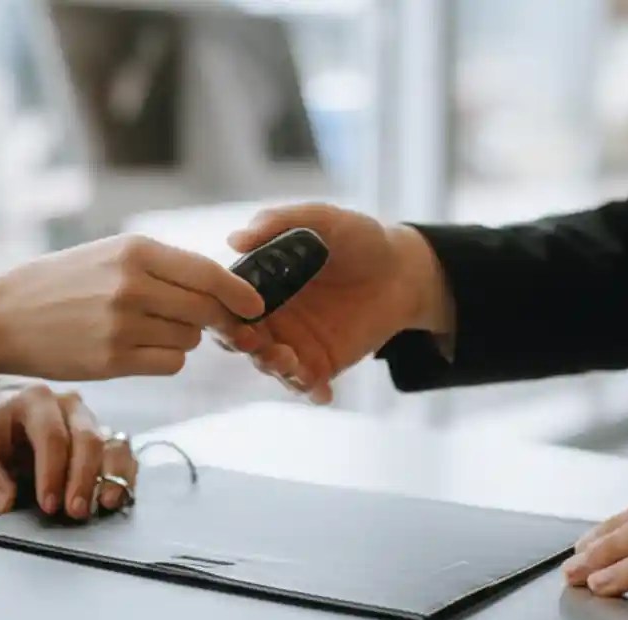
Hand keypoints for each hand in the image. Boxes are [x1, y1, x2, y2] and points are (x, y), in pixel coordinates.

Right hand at [0, 234, 264, 380]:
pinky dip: (164, 360)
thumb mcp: (110, 255)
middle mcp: (132, 285)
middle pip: (206, 310)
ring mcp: (123, 325)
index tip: (256, 305)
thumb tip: (224, 287)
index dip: (240, 293)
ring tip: (145, 328)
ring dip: (181, 339)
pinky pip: (169, 364)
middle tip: (209, 323)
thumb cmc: (62, 283)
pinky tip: (136, 350)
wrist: (2, 315)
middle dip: (215, 319)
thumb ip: (163, 267)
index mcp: (135, 251)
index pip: (209, 273)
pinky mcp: (113, 360)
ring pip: (189, 340)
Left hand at [0, 384, 136, 519]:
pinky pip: (124, 452)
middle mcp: (70, 405)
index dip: (52, 472)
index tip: (48, 505)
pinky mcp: (106, 434)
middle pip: (87, 439)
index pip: (51, 436)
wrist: (10, 412)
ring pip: (112, 443)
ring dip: (112, 476)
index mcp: (36, 401)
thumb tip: (5, 504)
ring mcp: (92, 418)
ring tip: (106, 503)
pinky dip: (124, 475)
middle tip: (76, 511)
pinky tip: (116, 497)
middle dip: (83, 478)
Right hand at [221, 203, 453, 403]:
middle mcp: (271, 316)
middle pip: (241, 338)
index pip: (229, 301)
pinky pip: (308, 384)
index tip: (231, 313)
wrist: (404, 270)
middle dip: (243, 344)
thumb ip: (280, 222)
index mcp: (260, 282)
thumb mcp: (323, 219)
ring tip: (292, 363)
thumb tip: (235, 239)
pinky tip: (323, 392)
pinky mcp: (321, 363)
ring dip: (275, 368)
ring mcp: (294, 343)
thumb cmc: (360, 238)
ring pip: (270, 364)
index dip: (223, 309)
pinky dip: (310, 391)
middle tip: (256, 343)